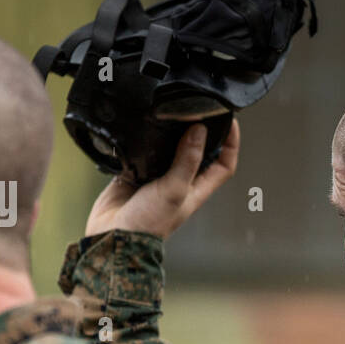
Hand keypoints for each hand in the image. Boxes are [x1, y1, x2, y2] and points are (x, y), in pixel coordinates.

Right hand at [85, 118, 240, 238]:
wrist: (113, 235)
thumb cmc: (148, 223)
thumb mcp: (174, 189)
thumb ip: (188, 160)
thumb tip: (200, 130)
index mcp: (197, 188)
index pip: (224, 163)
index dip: (231, 142)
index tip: (228, 120)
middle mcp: (180, 181)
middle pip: (199, 150)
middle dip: (202, 130)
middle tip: (199, 108)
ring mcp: (158, 176)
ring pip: (171, 147)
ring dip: (172, 131)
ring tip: (172, 111)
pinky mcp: (135, 172)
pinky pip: (144, 149)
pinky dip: (145, 137)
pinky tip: (145, 124)